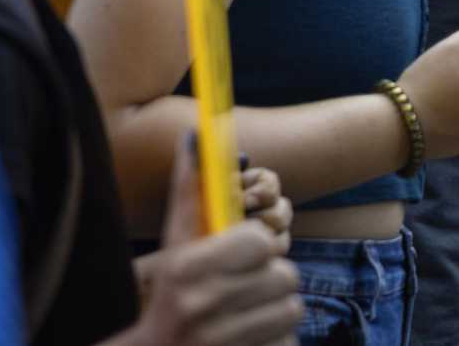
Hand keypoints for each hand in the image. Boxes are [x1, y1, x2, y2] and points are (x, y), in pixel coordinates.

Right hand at [125, 133, 302, 345]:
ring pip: (292, 308)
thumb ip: (189, 191)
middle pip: (284, 275)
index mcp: (186, 271)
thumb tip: (196, 134)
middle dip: (268, 281)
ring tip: (242, 316)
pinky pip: (288, 341)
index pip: (262, 240)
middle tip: (242, 291)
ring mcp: (222, 342)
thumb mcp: (174, 246)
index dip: (258, 247)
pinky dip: (274, 340)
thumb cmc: (166, 295)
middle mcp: (200, 308)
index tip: (241, 256)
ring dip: (274, 311)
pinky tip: (245, 340)